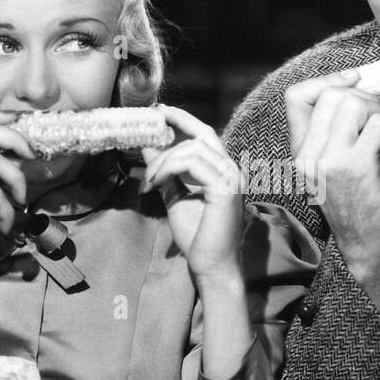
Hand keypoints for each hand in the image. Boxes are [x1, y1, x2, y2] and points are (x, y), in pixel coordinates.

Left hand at [140, 105, 244, 288]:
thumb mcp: (174, 195)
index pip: (205, 135)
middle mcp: (232, 170)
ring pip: (192, 149)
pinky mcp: (225, 188)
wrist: (210, 266)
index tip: (158, 112)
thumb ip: (165, 171)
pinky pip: (192, 163)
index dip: (183, 120)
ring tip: (148, 180)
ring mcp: (232, 178)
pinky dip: (168, 169)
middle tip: (148, 123)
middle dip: (174, 123)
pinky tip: (155, 184)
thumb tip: (147, 146)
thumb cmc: (197, 236)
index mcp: (223, 171)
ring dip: (162, 160)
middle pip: (202, 133)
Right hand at [284, 69, 379, 307]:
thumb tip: (356, 85)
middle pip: (334, 93)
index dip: (328, 80)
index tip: (355, 82)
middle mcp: (308, 154)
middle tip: (379, 126)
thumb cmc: (354, 203)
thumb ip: (333, 132)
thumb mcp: (331, 166)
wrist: (362, 247)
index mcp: (299, 152)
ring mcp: (330, 160)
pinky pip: (379, 126)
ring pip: (357, 103)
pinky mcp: (356, 167)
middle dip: (367, 100)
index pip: (296, 96)